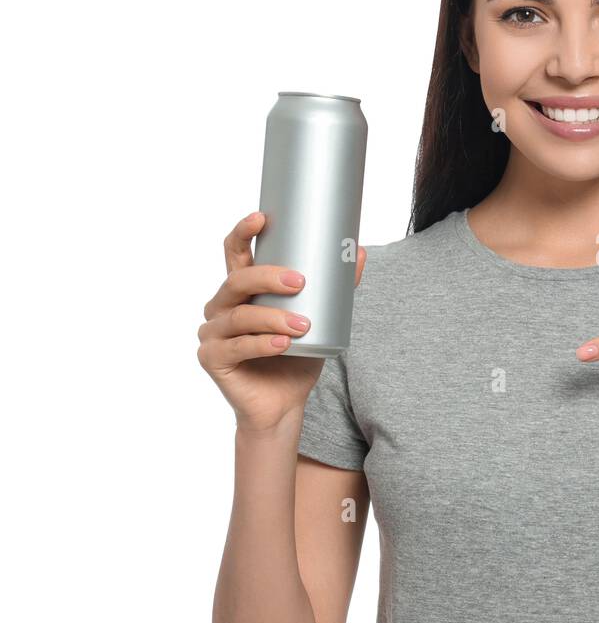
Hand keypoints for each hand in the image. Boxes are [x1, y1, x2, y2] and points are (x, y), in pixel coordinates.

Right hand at [196, 210, 366, 432]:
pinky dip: (263, 345)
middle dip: (268, 277)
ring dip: (273, 318)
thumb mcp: (320, 318)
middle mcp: (222, 308)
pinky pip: (237, 348)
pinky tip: (283, 345)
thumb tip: (360, 250)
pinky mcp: (213, 359)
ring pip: (240, 316)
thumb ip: (336, 288)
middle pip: (237, 281)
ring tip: (302, 325)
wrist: (284, 405)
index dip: (243, 233)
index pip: (235, 254)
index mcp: (242, 292)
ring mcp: (213, 334)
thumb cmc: (297, 357)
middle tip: (299, 282)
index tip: (261, 218)